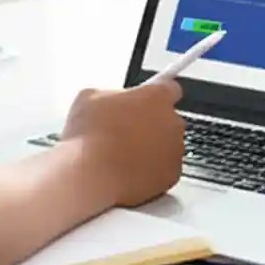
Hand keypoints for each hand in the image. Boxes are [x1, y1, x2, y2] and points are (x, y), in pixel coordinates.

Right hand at [61, 81, 185, 207]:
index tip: (144, 100)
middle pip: (166, 119)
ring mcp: (175, 150)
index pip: (168, 88)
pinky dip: (149, 171)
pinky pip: (163, 170)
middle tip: (123, 131)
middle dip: (149, 124)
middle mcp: (172, 122)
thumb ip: (108, 95)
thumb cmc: (92, 138)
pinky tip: (126, 172)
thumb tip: (107, 101)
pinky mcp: (171, 175)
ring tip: (121, 156)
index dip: (154, 95)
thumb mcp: (89, 99)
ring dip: (150, 149)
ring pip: (166, 146)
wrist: (95, 177)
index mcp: (157, 97)